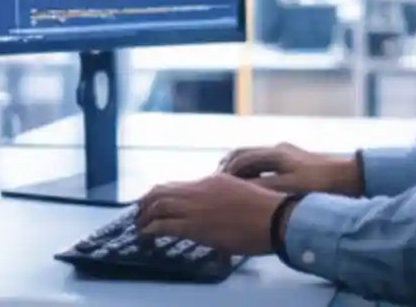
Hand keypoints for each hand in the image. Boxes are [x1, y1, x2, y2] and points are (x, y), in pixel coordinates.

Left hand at [136, 174, 285, 254]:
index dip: (163, 195)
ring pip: (158, 205)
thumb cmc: (267, 211)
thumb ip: (229, 199)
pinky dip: (150, 230)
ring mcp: (196, 207)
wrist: (275, 218)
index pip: (179, 185)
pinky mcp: (194, 226)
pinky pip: (163, 225)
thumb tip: (224, 213)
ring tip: (140, 226)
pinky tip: (147, 235)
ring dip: (145, 216)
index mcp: (213, 180)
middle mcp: (200, 190)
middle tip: (140, 214)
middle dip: (147, 203)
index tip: (156, 204)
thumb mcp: (243, 194)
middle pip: (162, 191)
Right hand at [220, 142, 362, 195]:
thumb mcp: (288, 188)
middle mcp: (278, 149)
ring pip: (255, 158)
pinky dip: (253, 172)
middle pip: (244, 154)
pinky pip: (266, 164)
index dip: (225, 172)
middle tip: (215, 184)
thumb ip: (261, 187)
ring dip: (240, 170)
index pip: (240, 159)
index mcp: (275, 153)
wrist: (351, 177)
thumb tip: (236, 190)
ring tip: (230, 186)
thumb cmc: (319, 185)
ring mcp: (287, 154)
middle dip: (228, 167)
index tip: (214, 186)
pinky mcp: (296, 162)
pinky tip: (254, 187)